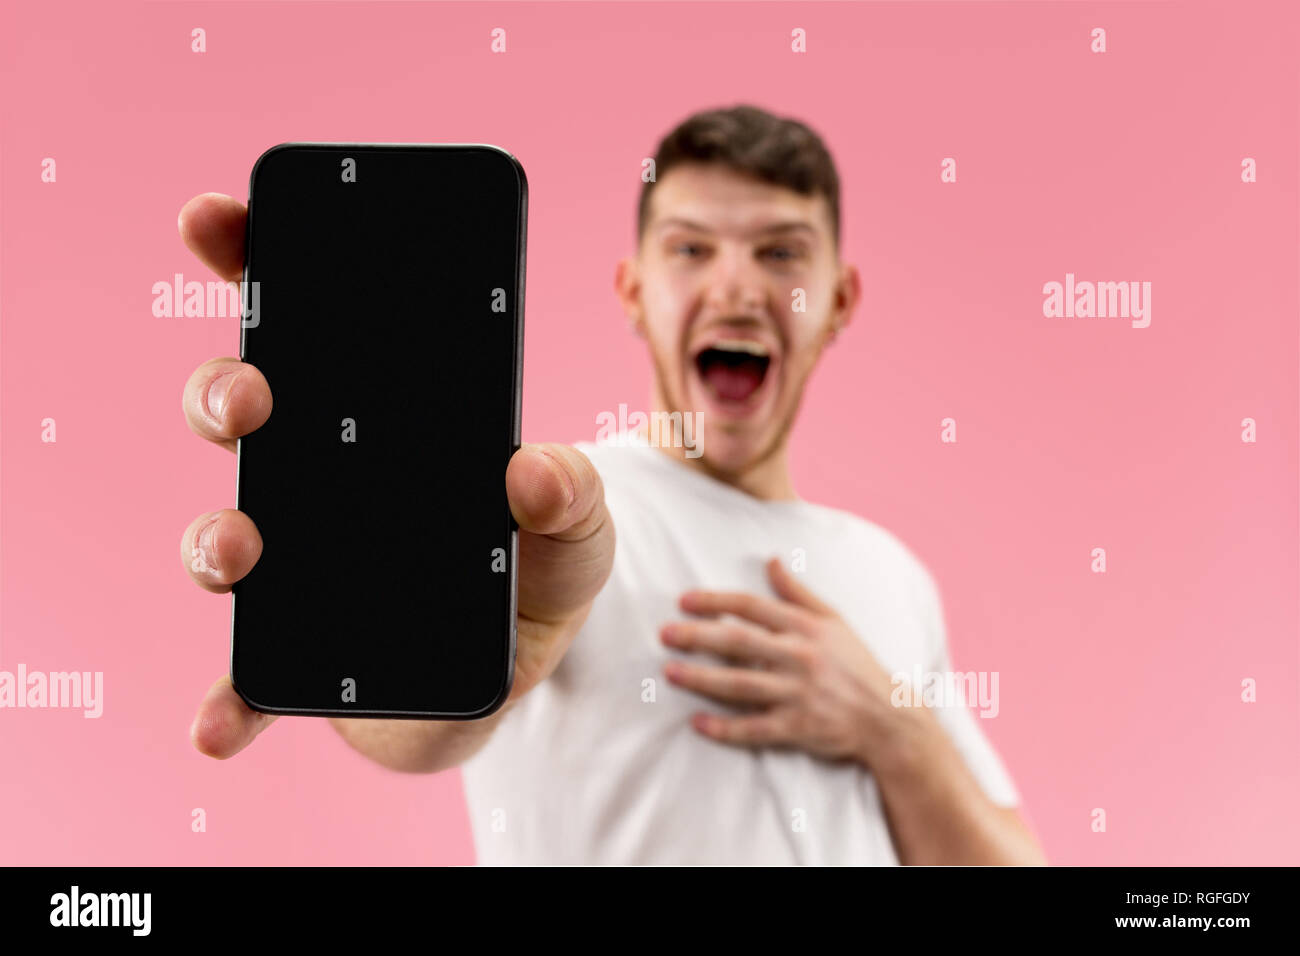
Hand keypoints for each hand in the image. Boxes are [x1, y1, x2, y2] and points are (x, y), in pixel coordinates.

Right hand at [177, 193, 614, 758]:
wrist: (516, 675)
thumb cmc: (539, 575)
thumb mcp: (579, 528)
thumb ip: (573, 495)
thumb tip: (530, 472)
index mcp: (384, 427)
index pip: (312, 325)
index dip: (259, 263)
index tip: (219, 218)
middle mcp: (324, 482)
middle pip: (245, 411)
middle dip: (225, 388)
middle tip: (254, 397)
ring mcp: (300, 565)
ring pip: (224, 532)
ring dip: (213, 539)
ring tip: (242, 552)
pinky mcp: (299, 654)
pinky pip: (247, 677)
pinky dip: (227, 700)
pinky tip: (217, 725)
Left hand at [659, 556, 920, 766]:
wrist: (888, 717)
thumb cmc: (856, 665)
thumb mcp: (834, 621)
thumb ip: (798, 593)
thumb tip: (771, 560)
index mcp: (806, 628)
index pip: (752, 607)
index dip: (716, 601)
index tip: (684, 601)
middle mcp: (800, 657)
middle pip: (739, 642)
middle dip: (698, 636)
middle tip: (665, 633)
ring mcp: (799, 694)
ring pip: (740, 684)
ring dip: (701, 678)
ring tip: (670, 672)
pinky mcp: (799, 728)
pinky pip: (755, 728)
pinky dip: (725, 728)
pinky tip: (697, 723)